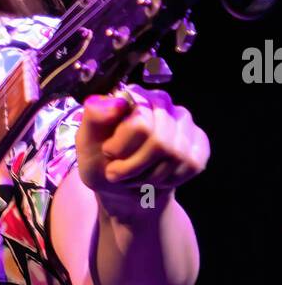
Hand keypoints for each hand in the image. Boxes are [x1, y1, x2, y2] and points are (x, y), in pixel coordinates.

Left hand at [76, 87, 209, 213]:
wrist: (120, 189)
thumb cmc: (101, 162)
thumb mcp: (86, 143)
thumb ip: (94, 119)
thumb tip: (116, 101)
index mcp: (134, 96)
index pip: (139, 123)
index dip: (121, 148)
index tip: (108, 154)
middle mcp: (163, 103)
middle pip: (160, 142)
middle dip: (134, 167)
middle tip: (117, 173)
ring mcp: (184, 122)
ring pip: (176, 155)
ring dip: (148, 175)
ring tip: (134, 176)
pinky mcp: (199, 143)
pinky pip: (191, 164)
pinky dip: (168, 180)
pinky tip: (154, 178)